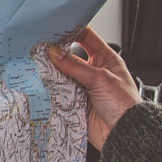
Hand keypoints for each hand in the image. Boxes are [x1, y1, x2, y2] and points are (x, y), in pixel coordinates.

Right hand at [47, 27, 140, 148]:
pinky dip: (51, 90)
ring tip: (36, 67)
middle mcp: (93, 72)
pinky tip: (41, 85)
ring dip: (51, 73)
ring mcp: (84, 87)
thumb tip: (55, 53)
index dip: (71, 31)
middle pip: (70, 57)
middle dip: (55, 54)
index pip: (86, 38)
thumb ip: (75, 66)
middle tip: (40, 49)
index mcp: (105, 59)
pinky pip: (60, 93)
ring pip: (62, 76)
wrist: (124, 133)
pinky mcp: (76, 103)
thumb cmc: (124, 104)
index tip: (54, 29)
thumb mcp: (100, 79)